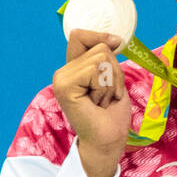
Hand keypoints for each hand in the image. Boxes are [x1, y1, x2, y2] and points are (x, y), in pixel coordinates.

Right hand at [52, 29, 131, 176]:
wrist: (108, 140)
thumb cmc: (111, 114)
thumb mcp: (112, 78)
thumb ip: (107, 58)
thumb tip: (115, 38)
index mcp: (72, 69)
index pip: (80, 35)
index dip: (100, 38)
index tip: (115, 47)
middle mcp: (63, 72)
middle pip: (99, 48)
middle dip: (114, 72)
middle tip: (106, 96)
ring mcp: (61, 78)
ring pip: (101, 58)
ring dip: (111, 82)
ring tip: (102, 101)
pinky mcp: (65, 86)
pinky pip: (96, 70)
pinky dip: (106, 87)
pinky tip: (98, 104)